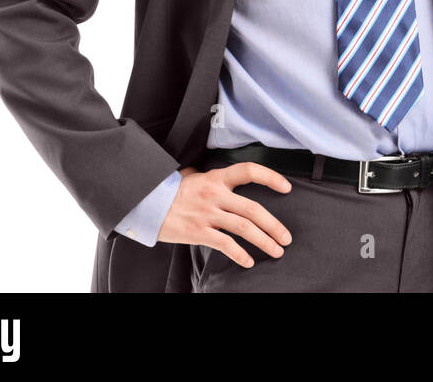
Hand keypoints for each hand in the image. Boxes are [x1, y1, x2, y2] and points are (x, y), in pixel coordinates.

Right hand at [157, 163, 293, 267]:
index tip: (287, 188)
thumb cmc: (172, 191)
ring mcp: (207, 214)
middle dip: (274, 226)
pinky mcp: (197, 232)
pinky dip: (240, 254)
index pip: (250, 171)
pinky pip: (225, 244)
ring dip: (264, 241)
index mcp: (217, 177)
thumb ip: (214, 179)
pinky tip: (249, 262)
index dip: (271, 177)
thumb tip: (230, 178)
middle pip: (253, 209)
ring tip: (276, 251)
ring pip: (244, 228)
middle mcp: (215, 194)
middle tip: (287, 238)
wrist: (145, 203)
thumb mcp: (195, 176)